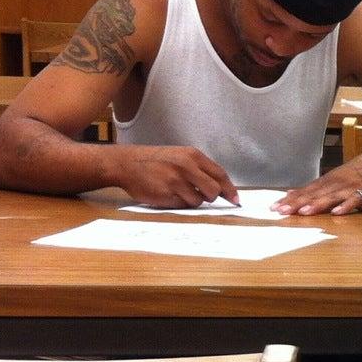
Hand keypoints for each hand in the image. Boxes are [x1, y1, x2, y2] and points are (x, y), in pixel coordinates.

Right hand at [120, 146, 237, 207]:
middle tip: (202, 195)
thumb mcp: (180, 155)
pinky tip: (169, 195)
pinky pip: (183, 205)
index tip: (236, 199)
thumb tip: (221, 187)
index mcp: (192, 156)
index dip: (230, 189)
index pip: (220, 174)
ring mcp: (175, 181)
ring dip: (193, 200)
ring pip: (198, 201)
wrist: (126, 163)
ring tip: (179, 191)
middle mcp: (186, 167)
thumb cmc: (155, 160)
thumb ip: (200, 168)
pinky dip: (180, 203)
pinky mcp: (166, 194)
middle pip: (214, 190)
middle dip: (212, 197)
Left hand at [276, 155, 361, 215]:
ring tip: (304, 212)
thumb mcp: (332, 180)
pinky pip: (355, 201)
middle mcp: (335, 185)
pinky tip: (337, 213)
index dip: (289, 200)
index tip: (274, 208)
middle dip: (297, 204)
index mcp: (326, 183)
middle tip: (282, 212)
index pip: (304, 192)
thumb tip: (289, 194)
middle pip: (314, 195)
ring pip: (331, 198)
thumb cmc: (353, 176)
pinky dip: (346, 206)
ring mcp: (350, 189)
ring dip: (318, 204)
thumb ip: (312, 190)